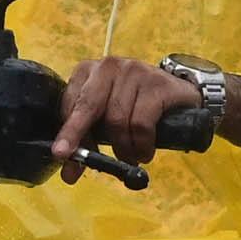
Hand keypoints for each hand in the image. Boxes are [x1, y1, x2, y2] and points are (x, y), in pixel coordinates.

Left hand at [51, 55, 195, 179]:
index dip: (68, 132)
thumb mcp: (106, 118)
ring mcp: (134, 71)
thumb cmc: (135, 107)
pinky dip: (141, 145)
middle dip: (79, 135)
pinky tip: (145, 152)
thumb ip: (87, 140)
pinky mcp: (156, 83)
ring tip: (130, 156)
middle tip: (78, 160)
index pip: (70, 103)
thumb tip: (69, 173)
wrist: (178, 94)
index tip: (62, 154)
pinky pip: (141, 124)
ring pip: (117, 120)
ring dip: (122, 148)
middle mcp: (108, 66)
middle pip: (88, 106)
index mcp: (88, 71)